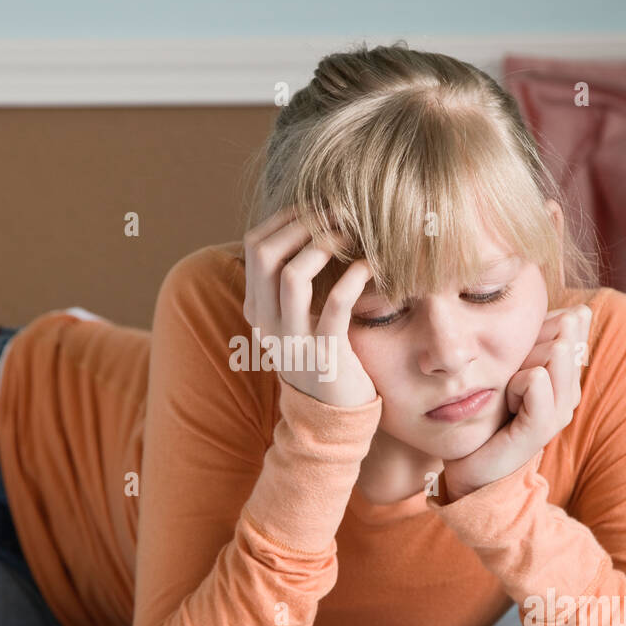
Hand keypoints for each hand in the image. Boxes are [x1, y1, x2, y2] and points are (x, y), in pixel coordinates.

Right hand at [242, 207, 378, 407]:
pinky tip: (370, 266)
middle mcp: (266, 323)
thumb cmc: (324, 355)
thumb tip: (313, 228)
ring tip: (352, 236)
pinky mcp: (325, 355)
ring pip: (292, 277)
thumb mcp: (299, 319)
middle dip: (302, 225)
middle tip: (338, 215)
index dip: (285, 219)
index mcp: (257, 309)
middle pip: (264, 254)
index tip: (318, 208)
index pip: (254, 247)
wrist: (332, 417)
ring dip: (323, 246)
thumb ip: (296, 283)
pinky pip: (336, 306)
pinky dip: (353, 277)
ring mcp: (293, 341)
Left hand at [440, 303, 592, 501]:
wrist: (470, 467)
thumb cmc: (484, 413)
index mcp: (564, 373)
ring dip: (521, 362)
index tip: (513, 353)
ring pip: (555, 352)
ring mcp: (560, 409)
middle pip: (562, 332)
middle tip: (506, 376)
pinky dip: (517, 384)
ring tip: (506, 390)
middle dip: (527, 342)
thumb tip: (565, 306)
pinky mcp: (542, 427)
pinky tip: (508, 401)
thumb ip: (528, 339)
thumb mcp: (506, 367)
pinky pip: (538, 381)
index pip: (570, 322)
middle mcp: (569, 389)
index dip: (539, 324)